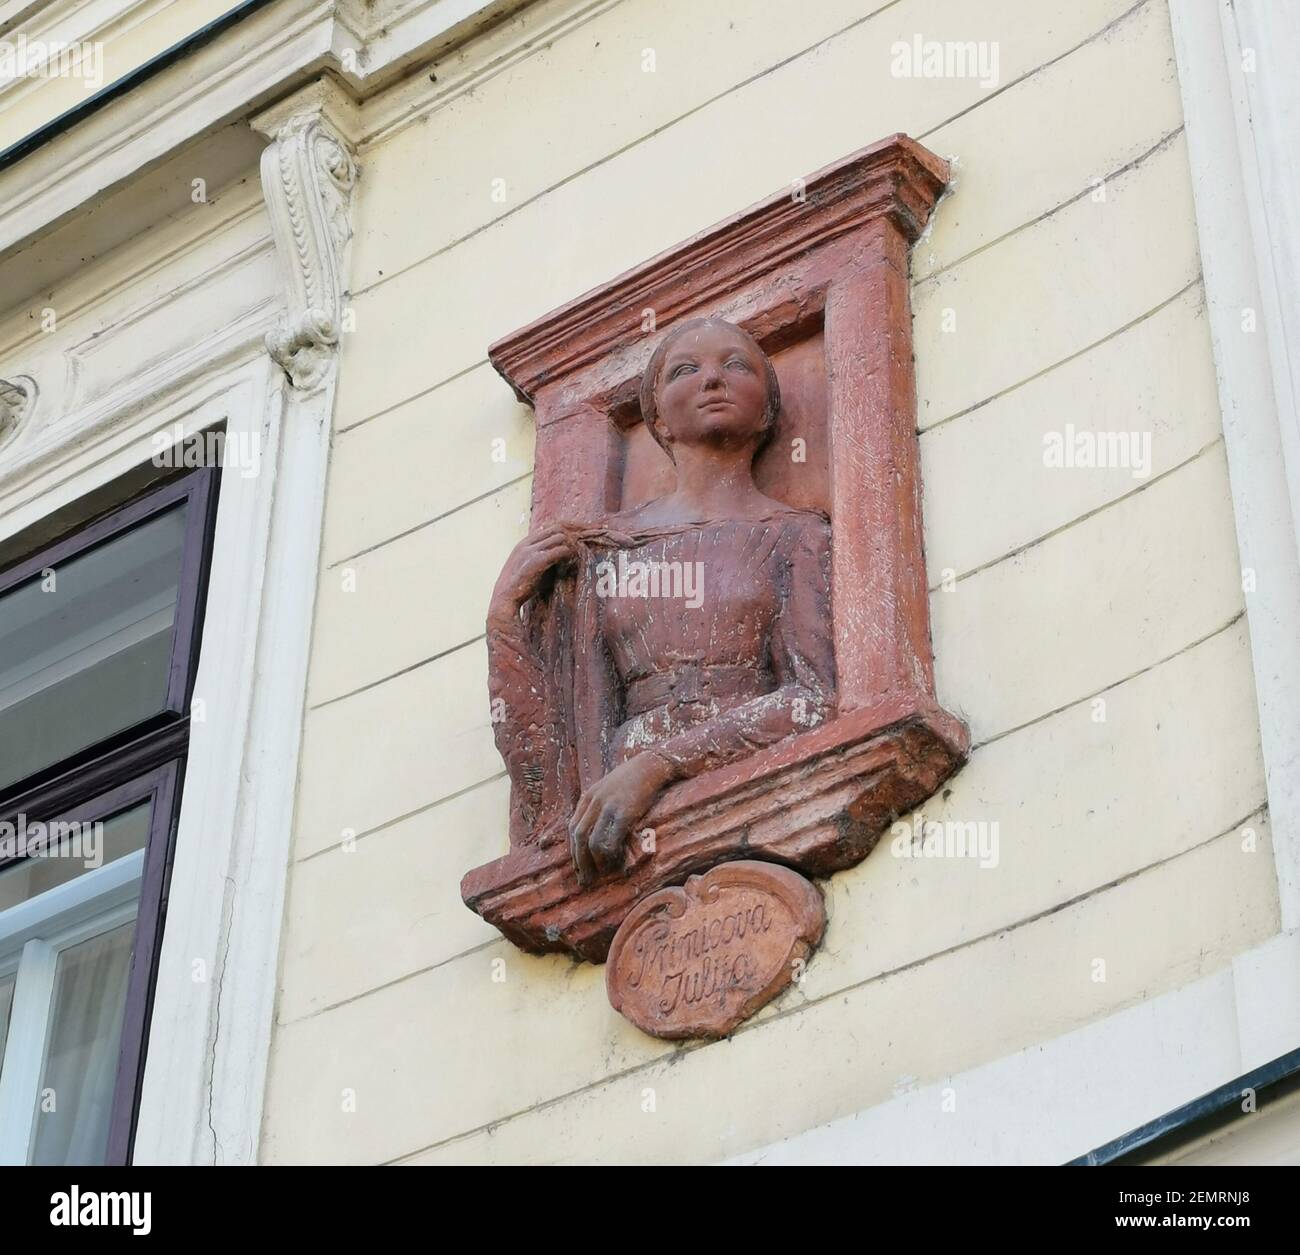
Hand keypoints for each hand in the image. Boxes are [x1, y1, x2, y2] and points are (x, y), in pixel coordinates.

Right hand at [488, 523, 575, 624]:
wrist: (504, 599)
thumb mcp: (528, 569)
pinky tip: (569, 566)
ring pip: (560, 537)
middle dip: (567, 539)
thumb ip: (542, 561)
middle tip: (572, 554)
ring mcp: (532, 550)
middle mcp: (527, 543)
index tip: (567, 550)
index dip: (560, 537)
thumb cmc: (519, 589)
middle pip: (556, 529)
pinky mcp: (539, 560)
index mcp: (523, 544)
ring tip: (571, 560)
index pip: (547, 528)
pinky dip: (569, 556)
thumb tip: (562, 560)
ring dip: (569, 547)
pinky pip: (562, 550)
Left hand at [569, 752, 677, 885]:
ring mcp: (608, 807)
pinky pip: (611, 840)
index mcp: (588, 797)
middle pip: (579, 838)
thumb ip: (599, 806)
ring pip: (592, 843)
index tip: (578, 867)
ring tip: (603, 874)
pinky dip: (612, 856)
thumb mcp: (608, 788)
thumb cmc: (633, 779)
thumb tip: (595, 831)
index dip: (574, 851)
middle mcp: (594, 802)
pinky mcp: (624, 813)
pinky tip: (618, 863)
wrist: (651, 766)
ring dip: (596, 863)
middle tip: (585, 880)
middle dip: (580, 862)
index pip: (573, 829)